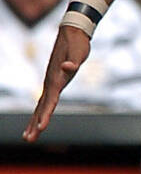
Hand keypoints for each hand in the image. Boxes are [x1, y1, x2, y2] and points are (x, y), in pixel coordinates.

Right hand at [24, 26, 91, 141]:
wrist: (72, 34)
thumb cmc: (77, 44)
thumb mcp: (78, 53)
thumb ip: (73, 61)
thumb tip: (68, 67)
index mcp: (56, 79)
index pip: (51, 101)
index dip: (46, 115)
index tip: (42, 127)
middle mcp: (50, 83)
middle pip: (42, 108)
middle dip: (35, 124)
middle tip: (28, 139)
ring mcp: (51, 83)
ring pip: (41, 106)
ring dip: (35, 121)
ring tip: (28, 136)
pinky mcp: (54, 81)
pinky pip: (46, 101)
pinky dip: (41, 112)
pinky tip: (38, 121)